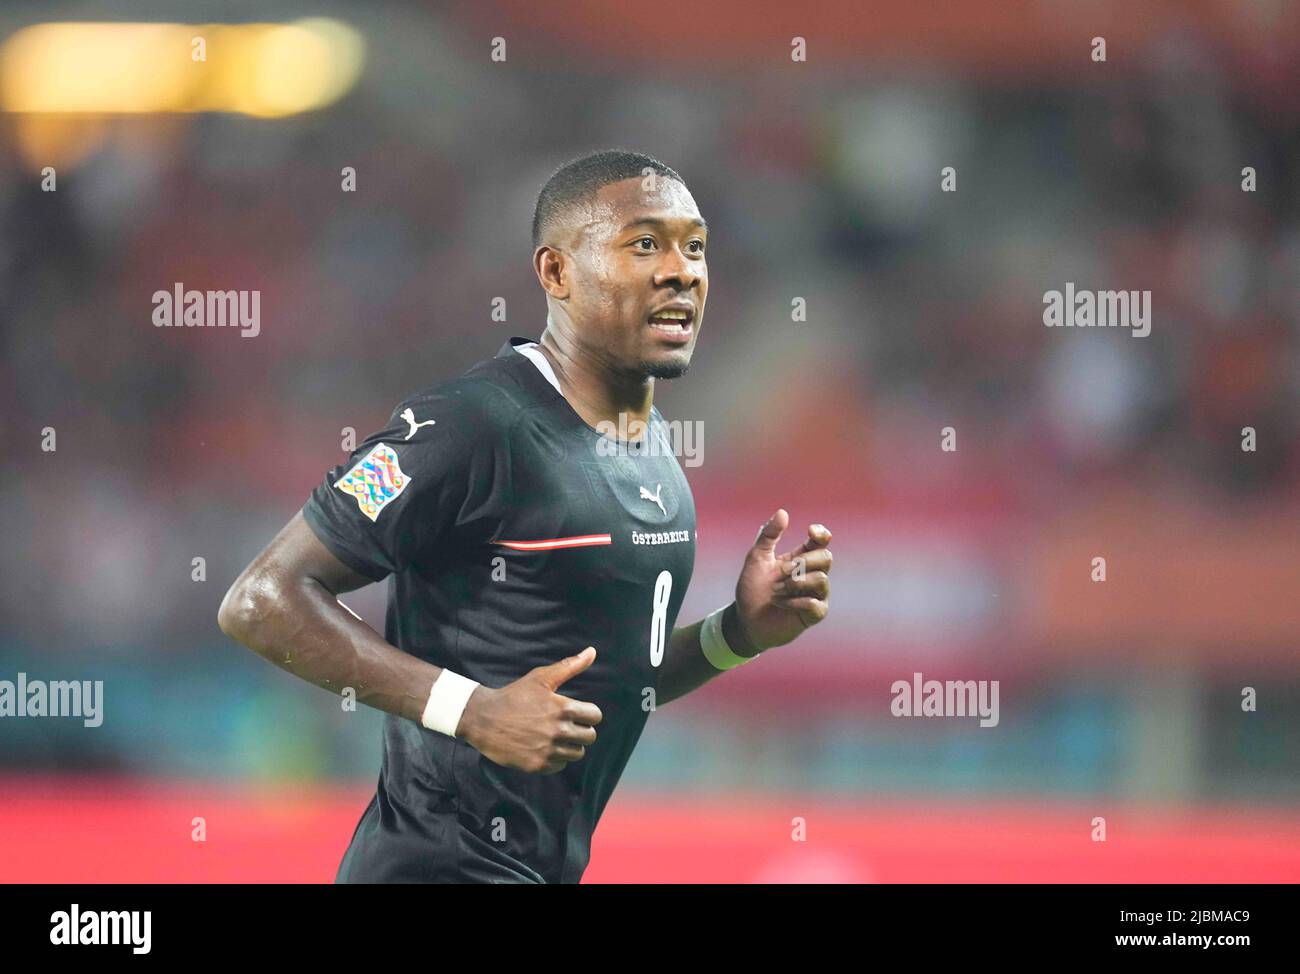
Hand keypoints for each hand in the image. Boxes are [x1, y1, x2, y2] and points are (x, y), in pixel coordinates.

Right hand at [456, 647, 602, 773]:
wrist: (482, 719)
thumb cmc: (513, 696)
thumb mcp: (540, 678)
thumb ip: (569, 666)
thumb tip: (592, 651)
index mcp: (562, 708)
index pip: (595, 716)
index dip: (588, 713)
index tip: (578, 713)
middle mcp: (558, 731)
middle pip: (590, 737)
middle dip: (582, 730)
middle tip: (567, 725)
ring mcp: (548, 750)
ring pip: (577, 753)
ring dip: (570, 745)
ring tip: (556, 736)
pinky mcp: (537, 765)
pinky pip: (560, 765)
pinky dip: (556, 758)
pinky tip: (544, 747)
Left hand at [730, 509, 831, 653]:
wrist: (745, 620)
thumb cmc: (752, 588)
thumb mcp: (756, 558)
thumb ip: (769, 535)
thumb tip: (783, 512)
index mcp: (801, 558)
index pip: (821, 542)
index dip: (821, 534)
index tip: (810, 531)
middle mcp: (812, 574)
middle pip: (826, 558)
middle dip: (803, 562)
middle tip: (782, 572)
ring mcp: (815, 594)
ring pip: (822, 580)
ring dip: (795, 584)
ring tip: (776, 591)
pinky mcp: (814, 614)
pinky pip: (815, 603)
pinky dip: (795, 602)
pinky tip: (779, 603)